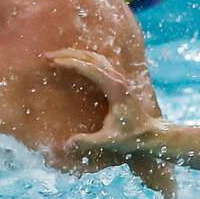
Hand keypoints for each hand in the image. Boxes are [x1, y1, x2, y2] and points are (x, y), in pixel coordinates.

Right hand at [48, 48, 162, 155]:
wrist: (151, 135)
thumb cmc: (132, 137)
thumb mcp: (109, 141)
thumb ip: (88, 142)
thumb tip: (67, 144)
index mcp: (115, 88)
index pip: (91, 68)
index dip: (71, 63)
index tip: (54, 62)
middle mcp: (117, 79)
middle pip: (91, 57)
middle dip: (69, 54)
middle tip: (48, 56)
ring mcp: (119, 78)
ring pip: (96, 57)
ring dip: (76, 54)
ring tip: (57, 57)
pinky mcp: (117, 81)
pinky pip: (99, 63)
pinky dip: (84, 59)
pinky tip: (74, 62)